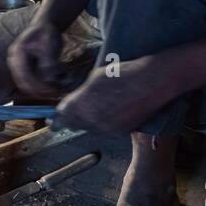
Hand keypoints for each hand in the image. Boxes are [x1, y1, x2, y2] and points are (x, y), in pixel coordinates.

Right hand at [7, 18, 63, 97]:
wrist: (45, 25)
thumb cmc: (47, 33)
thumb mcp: (50, 47)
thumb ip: (48, 63)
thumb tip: (49, 81)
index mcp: (18, 53)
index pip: (24, 75)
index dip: (38, 86)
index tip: (51, 90)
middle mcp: (14, 60)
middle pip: (23, 83)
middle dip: (39, 91)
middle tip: (55, 94)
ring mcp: (17, 65)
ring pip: (26, 84)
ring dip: (40, 90)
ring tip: (55, 91)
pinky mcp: (24, 68)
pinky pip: (30, 81)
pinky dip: (40, 85)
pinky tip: (52, 86)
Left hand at [55, 57, 169, 133]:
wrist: (152, 82)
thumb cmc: (123, 73)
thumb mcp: (95, 79)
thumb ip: (80, 94)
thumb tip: (72, 103)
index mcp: (82, 104)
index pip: (62, 117)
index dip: (56, 120)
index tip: (52, 122)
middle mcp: (92, 120)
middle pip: (74, 125)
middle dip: (72, 119)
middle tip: (73, 114)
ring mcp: (107, 128)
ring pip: (90, 128)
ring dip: (89, 121)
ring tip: (100, 106)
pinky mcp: (120, 132)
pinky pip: (105, 131)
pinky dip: (105, 124)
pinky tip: (112, 111)